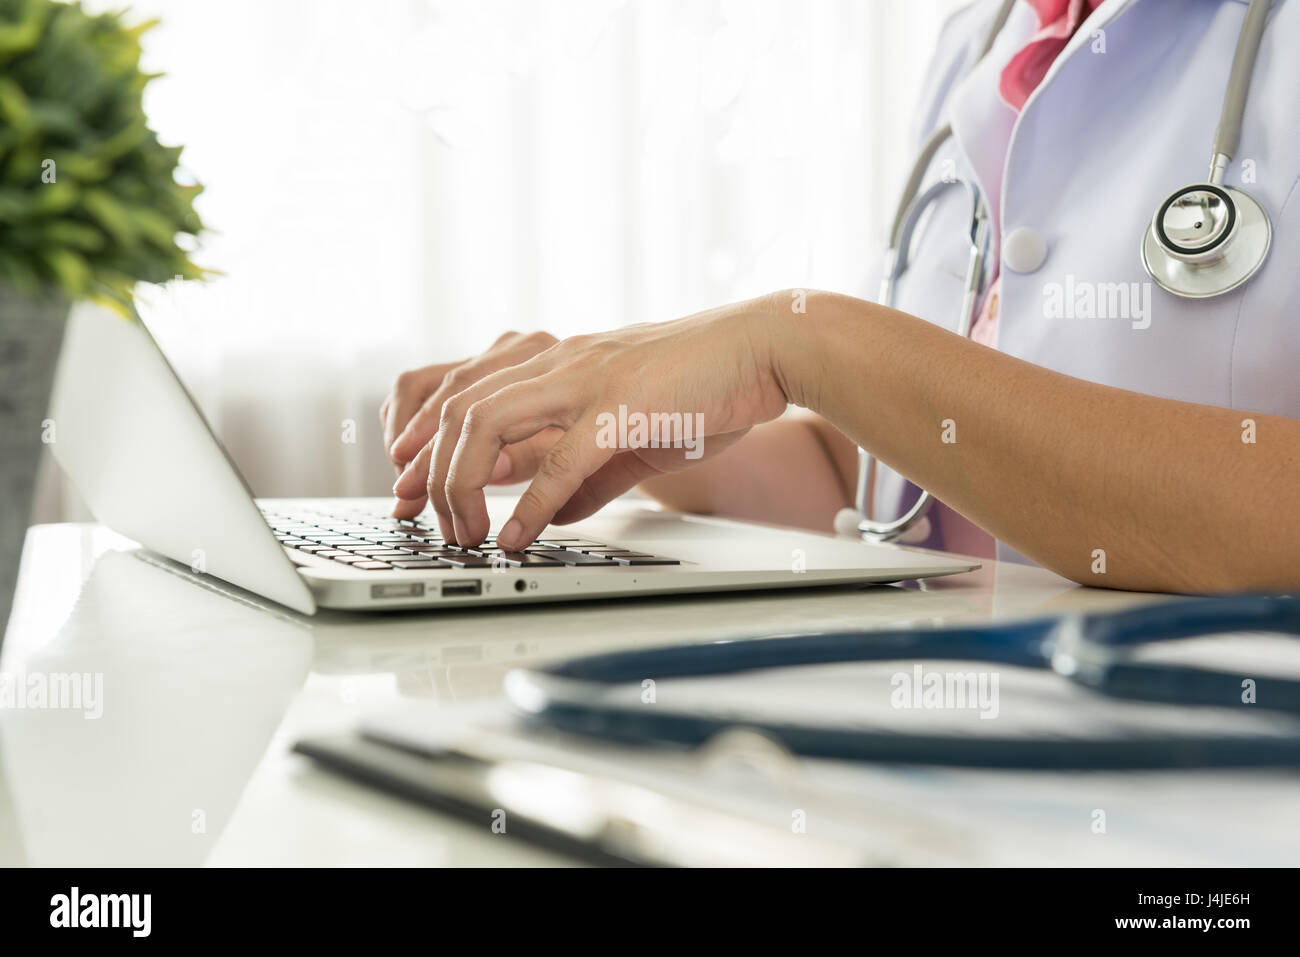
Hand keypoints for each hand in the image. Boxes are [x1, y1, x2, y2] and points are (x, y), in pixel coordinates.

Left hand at [391, 294, 793, 548]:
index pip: (463, 387)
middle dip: (424, 464)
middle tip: (412, 512)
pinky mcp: (622, 407)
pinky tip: (516, 535)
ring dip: (462, 482)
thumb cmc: (706, 385)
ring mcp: (587, 379)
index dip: (421, 434)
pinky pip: (560, 459)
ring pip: (488, 421)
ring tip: (463, 531)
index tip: (403, 479)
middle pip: (458, 404)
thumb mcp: (632, 432)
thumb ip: (586, 475)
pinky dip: (529, 503)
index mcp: (557, 361)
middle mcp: (559, 361)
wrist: (765, 348)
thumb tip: (550, 516)